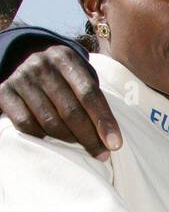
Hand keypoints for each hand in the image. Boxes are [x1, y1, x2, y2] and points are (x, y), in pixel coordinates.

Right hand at [0, 45, 122, 159]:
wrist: (26, 70)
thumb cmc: (64, 81)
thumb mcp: (80, 78)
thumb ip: (95, 98)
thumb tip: (113, 137)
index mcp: (65, 57)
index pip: (89, 93)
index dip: (104, 121)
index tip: (115, 144)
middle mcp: (41, 63)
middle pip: (71, 110)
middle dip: (89, 137)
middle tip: (101, 154)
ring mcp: (21, 77)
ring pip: (50, 121)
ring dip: (68, 140)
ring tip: (78, 146)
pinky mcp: (4, 92)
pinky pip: (27, 125)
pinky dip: (42, 137)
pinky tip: (52, 140)